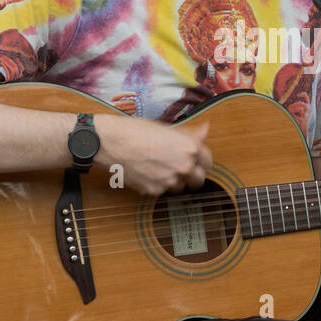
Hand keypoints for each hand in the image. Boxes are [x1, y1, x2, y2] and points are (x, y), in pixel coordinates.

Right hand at [93, 114, 211, 195]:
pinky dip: (159, 185)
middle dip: (193, 174)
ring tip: (163, 168)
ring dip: (176, 181)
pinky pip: (164, 191)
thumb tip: (205, 130)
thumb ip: (189, 135)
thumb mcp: (166, 128)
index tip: (197, 159)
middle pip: (200, 179)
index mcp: (189, 148)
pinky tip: (150, 172)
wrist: (111, 143)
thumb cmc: (135, 131)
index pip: (208, 161)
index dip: (202, 159)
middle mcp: (183, 166)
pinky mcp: (154, 191)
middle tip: (183, 168)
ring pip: (182, 187)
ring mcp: (169, 181)